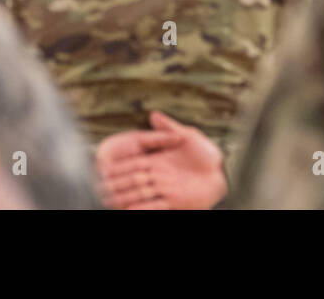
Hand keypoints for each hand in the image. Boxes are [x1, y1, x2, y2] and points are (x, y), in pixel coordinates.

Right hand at [94, 111, 227, 209]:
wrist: (223, 172)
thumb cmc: (206, 153)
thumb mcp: (189, 136)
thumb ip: (170, 128)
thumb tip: (153, 114)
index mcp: (160, 159)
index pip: (136, 162)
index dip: (121, 165)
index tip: (104, 167)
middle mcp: (159, 175)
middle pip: (135, 179)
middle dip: (118, 182)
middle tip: (100, 186)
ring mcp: (166, 189)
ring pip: (142, 193)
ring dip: (126, 196)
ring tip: (110, 200)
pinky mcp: (175, 201)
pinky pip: (155, 206)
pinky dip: (142, 208)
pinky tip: (129, 209)